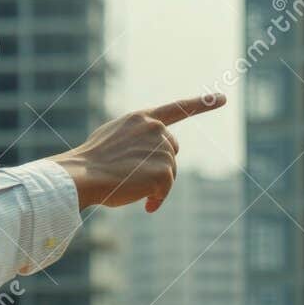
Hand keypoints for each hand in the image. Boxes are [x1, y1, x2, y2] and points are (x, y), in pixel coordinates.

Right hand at [48, 94, 226, 212]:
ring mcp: (161, 148)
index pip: (177, 108)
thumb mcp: (111, 139)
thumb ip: (134, 138)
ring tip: (130, 188)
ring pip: (170, 171)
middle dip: (160, 164)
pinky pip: (166, 189)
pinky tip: (145, 204)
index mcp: (140, 118)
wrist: (81, 176)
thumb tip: (149, 155)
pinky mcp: (164, 169)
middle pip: (172, 150)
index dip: (202, 104)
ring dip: (156, 184)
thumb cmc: (90, 162)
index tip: (222, 99)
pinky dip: (157, 199)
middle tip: (135, 177)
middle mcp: (154, 128)